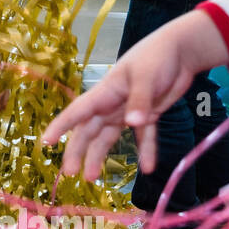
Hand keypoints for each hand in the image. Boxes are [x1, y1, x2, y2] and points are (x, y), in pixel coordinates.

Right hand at [42, 11, 227, 178]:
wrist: (181, 50)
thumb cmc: (157, 56)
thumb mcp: (147, 76)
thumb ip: (140, 101)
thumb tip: (131, 123)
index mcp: (105, 92)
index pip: (78, 111)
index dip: (61, 126)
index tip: (46, 142)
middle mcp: (112, 104)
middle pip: (88, 130)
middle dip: (77, 151)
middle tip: (70, 173)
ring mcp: (128, 110)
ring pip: (108, 137)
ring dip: (100, 156)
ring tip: (93, 178)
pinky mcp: (148, 114)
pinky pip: (143, 137)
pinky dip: (146, 151)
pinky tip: (148, 168)